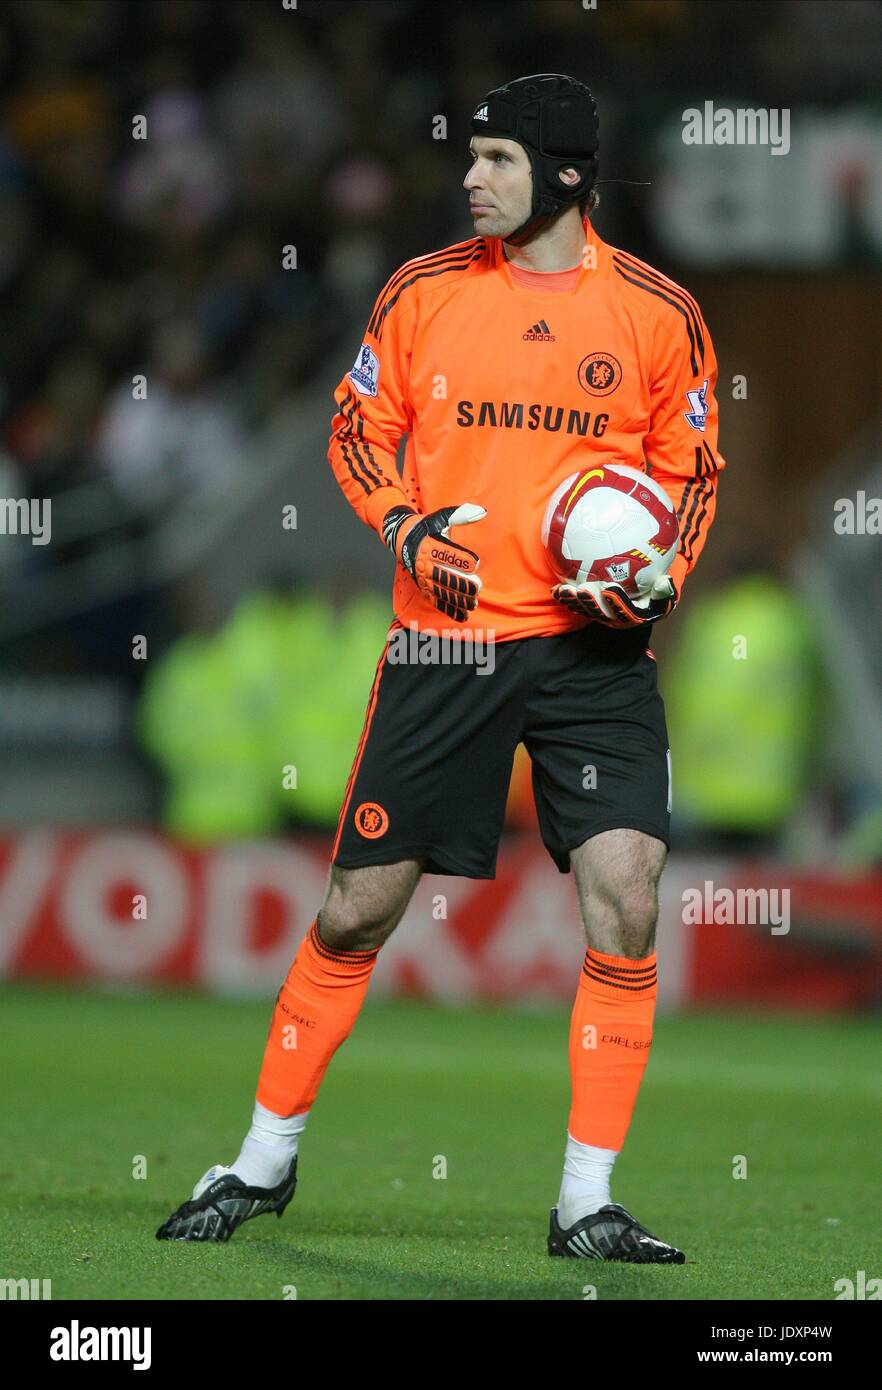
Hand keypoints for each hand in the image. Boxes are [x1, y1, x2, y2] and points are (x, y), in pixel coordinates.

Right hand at [382, 503, 485, 621]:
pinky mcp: (424, 588)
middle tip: (478, 587)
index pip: (447, 554)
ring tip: (473, 604)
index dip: (461, 560)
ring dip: (457, 600)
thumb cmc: (427, 526)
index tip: (476, 564)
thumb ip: (461, 515)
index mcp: (430, 545)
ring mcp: (423, 578)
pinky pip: (437, 601)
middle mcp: (425, 563)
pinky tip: (463, 616)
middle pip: (444, 576)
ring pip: (441, 592)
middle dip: (461, 584)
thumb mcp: (441, 517)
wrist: (402, 538)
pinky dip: (449, 610)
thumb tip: (481, 512)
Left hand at [552, 575, 677, 627]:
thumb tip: (664, 582)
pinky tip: (555, 589)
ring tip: (564, 590)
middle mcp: (615, 618)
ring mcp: (601, 615)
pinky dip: (566, 598)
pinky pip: (576, 605)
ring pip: (586, 610)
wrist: (643, 594)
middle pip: (601, 612)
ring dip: (574, 601)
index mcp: (633, 616)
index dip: (617, 602)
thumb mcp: (664, 593)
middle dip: (591, 602)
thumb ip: (664, 590)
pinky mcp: (589, 609)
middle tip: (582, 589)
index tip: (610, 588)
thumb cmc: (654, 592)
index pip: (625, 611)